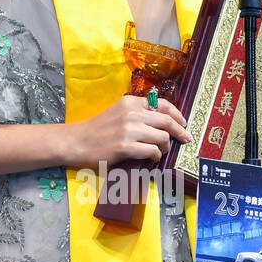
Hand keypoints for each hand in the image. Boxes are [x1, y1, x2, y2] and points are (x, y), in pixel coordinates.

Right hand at [65, 93, 191, 166]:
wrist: (75, 141)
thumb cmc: (97, 129)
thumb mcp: (117, 112)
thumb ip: (137, 113)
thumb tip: (161, 122)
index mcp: (130, 102)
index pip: (163, 104)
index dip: (178, 115)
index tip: (183, 124)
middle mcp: (131, 113)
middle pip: (167, 121)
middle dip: (180, 132)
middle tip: (186, 140)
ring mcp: (128, 130)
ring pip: (162, 137)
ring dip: (165, 147)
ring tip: (160, 152)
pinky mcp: (125, 147)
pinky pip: (152, 151)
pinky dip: (155, 157)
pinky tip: (151, 159)